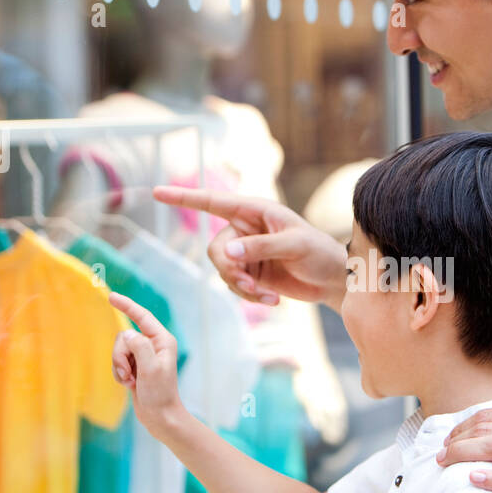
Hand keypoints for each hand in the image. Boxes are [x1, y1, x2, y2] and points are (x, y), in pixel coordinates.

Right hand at [109, 291, 187, 436]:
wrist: (160, 417)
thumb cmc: (160, 394)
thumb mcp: (151, 369)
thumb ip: (140, 348)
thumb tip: (128, 335)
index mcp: (162, 340)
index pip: (142, 316)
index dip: (126, 305)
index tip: (111, 296)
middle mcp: (153, 345)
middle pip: (124, 337)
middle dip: (120, 355)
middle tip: (129, 374)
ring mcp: (143, 356)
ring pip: (118, 350)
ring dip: (120, 367)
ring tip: (131, 381)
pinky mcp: (135, 366)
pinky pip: (117, 362)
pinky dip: (119, 374)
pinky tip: (129, 385)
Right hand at [152, 185, 347, 310]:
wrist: (334, 280)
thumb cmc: (320, 253)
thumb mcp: (294, 246)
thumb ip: (260, 247)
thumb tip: (227, 252)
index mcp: (255, 211)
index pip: (212, 202)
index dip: (184, 197)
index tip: (157, 192)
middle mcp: (246, 229)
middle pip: (215, 250)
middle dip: (229, 271)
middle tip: (250, 286)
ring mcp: (247, 253)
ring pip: (223, 272)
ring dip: (242, 288)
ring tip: (268, 296)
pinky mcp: (251, 274)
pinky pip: (235, 287)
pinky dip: (250, 296)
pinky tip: (273, 300)